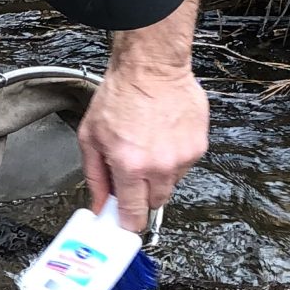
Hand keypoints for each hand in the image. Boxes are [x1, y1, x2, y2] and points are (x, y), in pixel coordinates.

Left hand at [79, 63, 208, 230]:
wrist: (151, 68)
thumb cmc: (120, 95)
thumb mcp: (91, 137)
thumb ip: (95, 177)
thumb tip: (99, 204)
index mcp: (130, 165)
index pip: (134, 214)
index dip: (128, 221)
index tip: (124, 220)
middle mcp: (160, 165)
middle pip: (155, 203)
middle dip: (142, 194)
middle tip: (133, 174)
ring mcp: (183, 156)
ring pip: (171, 184)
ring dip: (159, 174)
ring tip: (148, 146)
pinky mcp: (198, 145)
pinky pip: (185, 165)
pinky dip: (174, 157)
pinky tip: (163, 137)